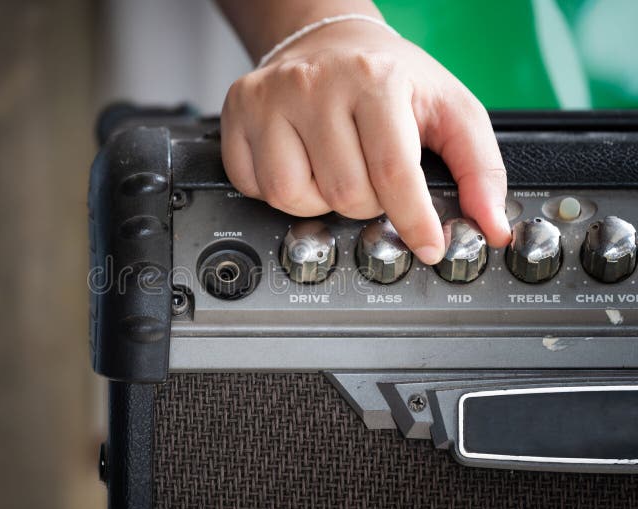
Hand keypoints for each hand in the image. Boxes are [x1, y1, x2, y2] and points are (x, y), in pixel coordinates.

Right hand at [220, 20, 510, 264]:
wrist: (332, 42)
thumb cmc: (391, 78)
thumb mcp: (450, 109)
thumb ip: (480, 169)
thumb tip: (492, 225)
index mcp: (374, 79)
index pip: (393, 173)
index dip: (413, 221)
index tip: (427, 245)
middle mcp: (315, 84)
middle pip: (342, 194)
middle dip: (366, 202)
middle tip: (371, 176)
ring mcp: (269, 98)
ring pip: (291, 196)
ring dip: (319, 201)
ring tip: (333, 170)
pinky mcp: (237, 111)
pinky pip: (254, 185)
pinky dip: (279, 189)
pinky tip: (299, 162)